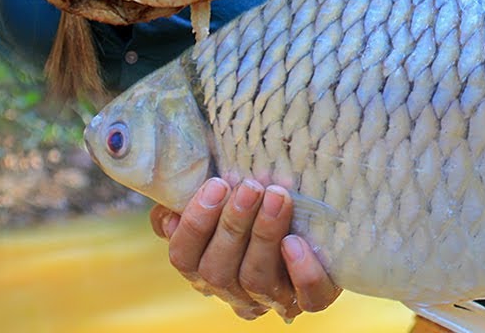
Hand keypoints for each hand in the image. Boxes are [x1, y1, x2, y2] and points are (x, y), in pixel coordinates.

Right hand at [150, 177, 341, 320]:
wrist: (314, 217)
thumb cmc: (256, 200)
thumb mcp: (222, 195)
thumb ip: (190, 198)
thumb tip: (170, 210)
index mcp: (204, 265)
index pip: (184, 257)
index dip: (195, 225)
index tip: (216, 185)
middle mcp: (233, 289)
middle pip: (218, 271)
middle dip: (233, 225)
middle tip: (251, 187)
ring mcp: (272, 297)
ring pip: (257, 280)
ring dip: (265, 235)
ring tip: (278, 197)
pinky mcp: (313, 297)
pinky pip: (308, 298)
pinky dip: (302, 272)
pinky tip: (297, 243)